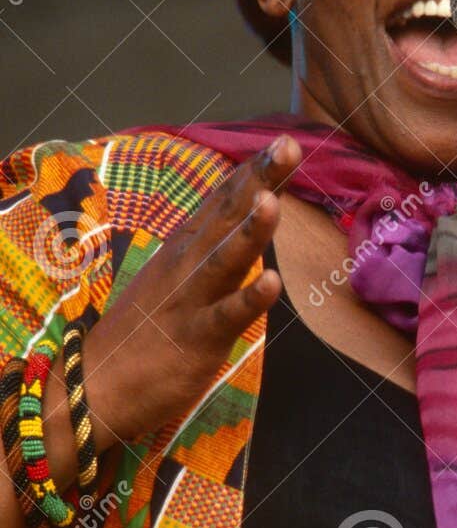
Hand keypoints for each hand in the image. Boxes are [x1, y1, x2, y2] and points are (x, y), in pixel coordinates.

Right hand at [80, 135, 299, 456]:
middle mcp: (186, 265)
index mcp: (183, 249)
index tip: (282, 142)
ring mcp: (190, 300)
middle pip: (225, 217)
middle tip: (288, 146)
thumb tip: (240, 222)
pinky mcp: (196, 339)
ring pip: (224, 260)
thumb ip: (206, 250)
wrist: (97, 385)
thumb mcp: (175, 279)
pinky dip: (249, 299)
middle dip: (258, 181)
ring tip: (273, 199)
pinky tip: (272, 282)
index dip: (251, 172)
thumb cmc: (144, 333)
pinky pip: (226, 317)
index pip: (221, 202)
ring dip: (250, 231)